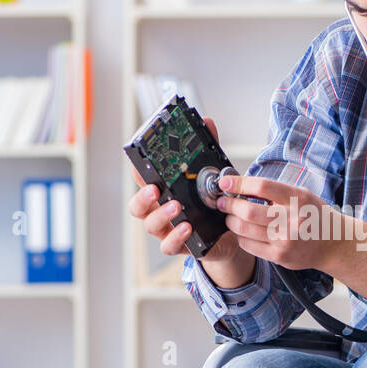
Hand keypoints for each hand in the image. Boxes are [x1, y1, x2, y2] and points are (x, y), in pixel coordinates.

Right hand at [127, 116, 241, 263]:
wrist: (229, 234)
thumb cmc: (213, 204)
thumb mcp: (212, 174)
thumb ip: (207, 149)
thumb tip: (207, 122)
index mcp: (163, 192)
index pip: (142, 180)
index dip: (137, 172)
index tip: (140, 163)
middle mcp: (159, 211)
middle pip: (137, 206)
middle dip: (143, 197)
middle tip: (155, 189)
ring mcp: (167, 230)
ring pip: (150, 225)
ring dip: (161, 215)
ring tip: (176, 206)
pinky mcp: (180, 245)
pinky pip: (168, 245)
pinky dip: (176, 237)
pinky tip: (187, 227)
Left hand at [214, 174, 341, 271]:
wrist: (333, 244)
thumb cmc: (314, 215)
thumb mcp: (301, 195)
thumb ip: (275, 191)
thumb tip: (241, 186)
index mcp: (298, 199)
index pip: (262, 187)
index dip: (239, 184)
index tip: (225, 183)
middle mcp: (292, 220)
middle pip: (248, 211)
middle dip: (229, 205)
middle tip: (223, 202)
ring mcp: (285, 241)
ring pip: (244, 229)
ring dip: (231, 221)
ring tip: (231, 216)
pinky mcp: (279, 257)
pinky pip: (249, 245)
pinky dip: (240, 236)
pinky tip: (243, 231)